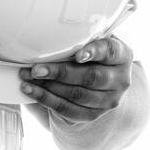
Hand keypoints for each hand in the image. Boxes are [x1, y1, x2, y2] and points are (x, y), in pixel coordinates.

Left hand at [18, 35, 133, 124]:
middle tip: (36, 69)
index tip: (77, 55)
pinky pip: (68, 109)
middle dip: (60, 73)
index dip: (94, 53)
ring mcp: (109, 100)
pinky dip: (46, 99)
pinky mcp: (94, 114)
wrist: (101, 80)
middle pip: (91, 77)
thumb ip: (79, 38)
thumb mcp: (91, 41)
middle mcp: (120, 79)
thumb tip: (49, 35)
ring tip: (27, 78)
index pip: (110, 52)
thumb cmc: (90, 54)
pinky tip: (31, 90)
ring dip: (48, 86)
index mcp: (121, 55)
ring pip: (78, 95)